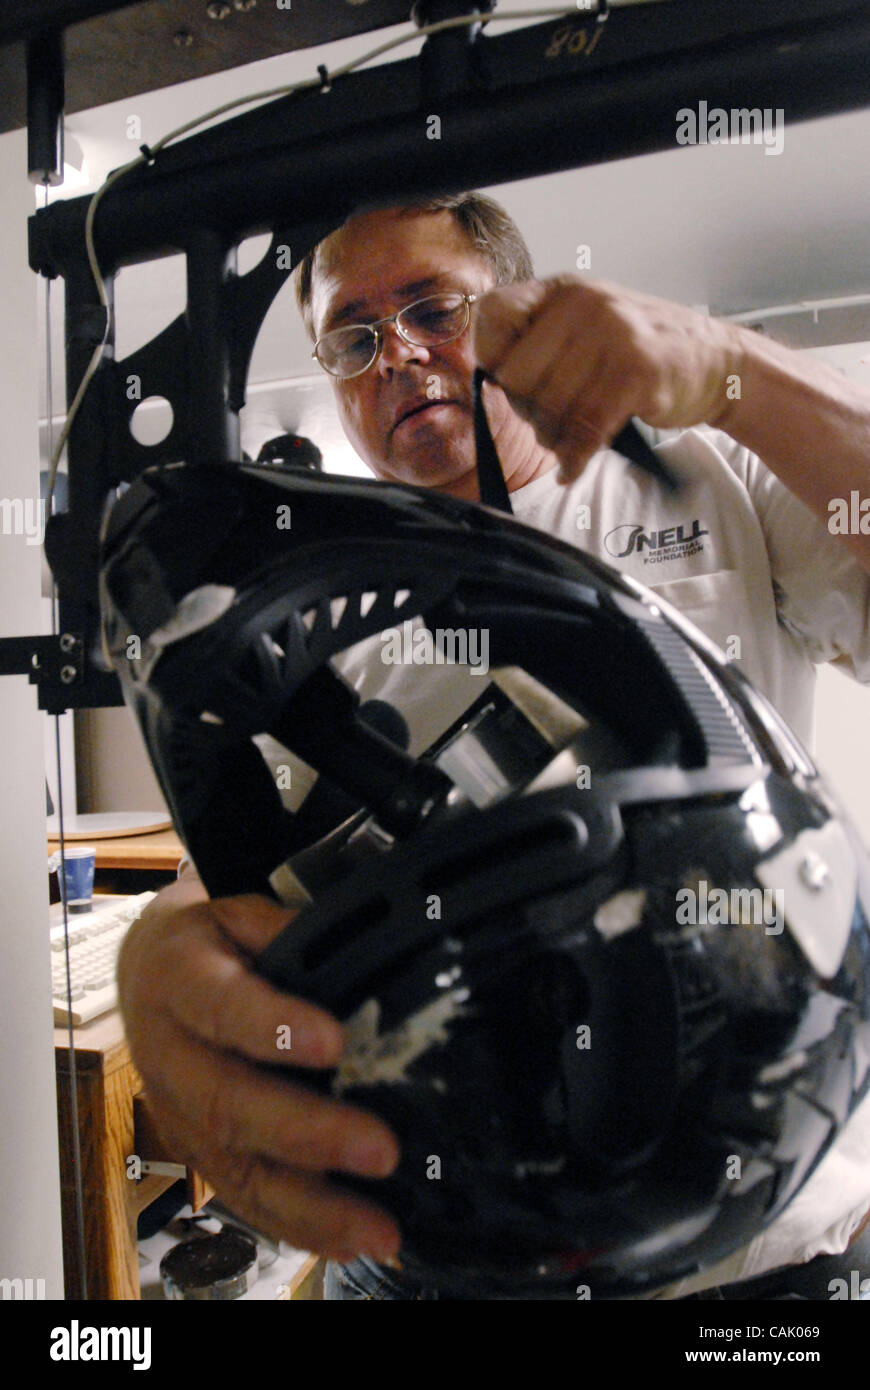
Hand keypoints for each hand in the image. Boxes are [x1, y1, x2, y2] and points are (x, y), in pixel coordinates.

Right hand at [117, 878, 401, 1260]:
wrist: (150, 972)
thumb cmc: (208, 941)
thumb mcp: (236, 908)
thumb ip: (286, 925)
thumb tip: (352, 940)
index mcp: (176, 980)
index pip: (220, 1005)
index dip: (273, 1026)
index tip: (333, 1042)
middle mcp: (168, 1055)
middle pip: (229, 1104)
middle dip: (309, 1133)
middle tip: (379, 1149)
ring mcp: (180, 1114)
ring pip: (237, 1168)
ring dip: (312, 1205)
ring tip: (377, 1227)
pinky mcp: (200, 1153)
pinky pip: (246, 1197)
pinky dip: (300, 1226)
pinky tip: (349, 1240)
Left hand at [472, 275, 743, 479]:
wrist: (719, 361)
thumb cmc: (644, 353)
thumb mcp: (590, 326)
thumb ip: (543, 343)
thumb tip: (492, 382)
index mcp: (564, 290)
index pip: (493, 315)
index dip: (491, 356)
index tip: (510, 383)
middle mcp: (584, 303)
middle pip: (517, 375)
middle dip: (527, 410)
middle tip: (551, 421)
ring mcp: (613, 334)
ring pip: (550, 406)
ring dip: (555, 438)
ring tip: (571, 440)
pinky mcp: (636, 372)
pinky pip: (585, 428)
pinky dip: (576, 458)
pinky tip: (574, 468)